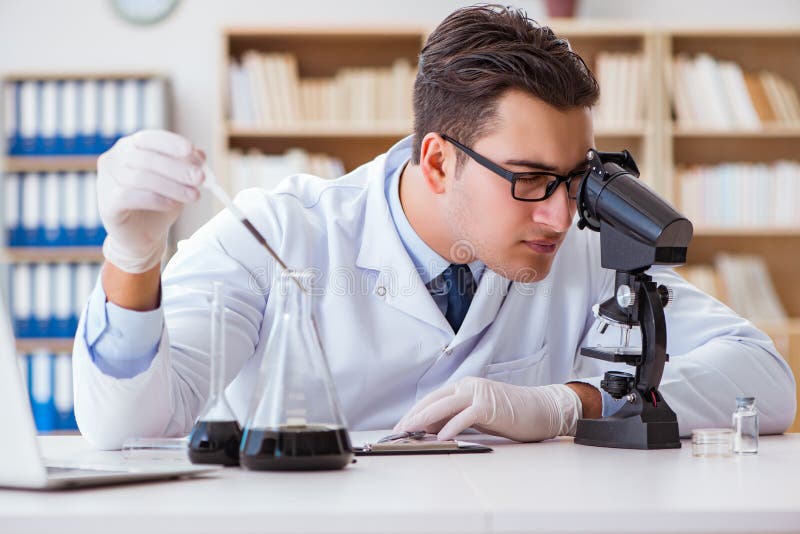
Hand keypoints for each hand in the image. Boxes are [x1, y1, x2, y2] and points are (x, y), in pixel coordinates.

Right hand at [97, 129, 204, 272]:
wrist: (143, 236)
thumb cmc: (159, 203)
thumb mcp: (177, 181)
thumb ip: (185, 166)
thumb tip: (199, 155)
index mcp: (130, 147)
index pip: (149, 138)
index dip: (170, 143)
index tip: (191, 150)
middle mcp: (114, 160)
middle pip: (146, 158)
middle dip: (177, 168)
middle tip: (200, 178)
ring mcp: (106, 181)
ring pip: (140, 178)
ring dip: (172, 186)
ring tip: (193, 196)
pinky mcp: (106, 204)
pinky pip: (130, 196)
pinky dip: (155, 199)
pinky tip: (171, 204)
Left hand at [393, 377, 582, 441]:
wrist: (542, 409)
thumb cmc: (512, 414)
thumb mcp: (479, 415)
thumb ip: (458, 418)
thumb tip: (433, 430)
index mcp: (464, 387)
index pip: (432, 399)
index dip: (414, 413)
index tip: (401, 427)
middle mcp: (468, 386)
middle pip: (433, 401)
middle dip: (413, 417)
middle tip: (398, 432)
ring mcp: (479, 394)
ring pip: (444, 405)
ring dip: (425, 420)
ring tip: (411, 432)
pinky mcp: (490, 405)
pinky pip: (465, 416)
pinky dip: (451, 427)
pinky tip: (441, 437)